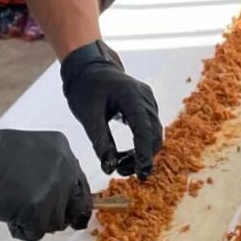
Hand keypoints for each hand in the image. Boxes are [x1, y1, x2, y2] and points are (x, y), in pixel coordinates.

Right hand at [0, 124, 91, 239]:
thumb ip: (53, 171)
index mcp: (64, 152)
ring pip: (55, 223)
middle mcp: (64, 169)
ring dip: (36, 222)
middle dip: (56, 214)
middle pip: (74, 207)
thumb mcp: (35, 152)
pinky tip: (9, 213)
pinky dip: (21, 229)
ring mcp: (52, 190)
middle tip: (34, 212)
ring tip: (14, 205)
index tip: (68, 212)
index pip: (80, 186)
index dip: (72, 202)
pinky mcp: (37, 209)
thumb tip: (63, 198)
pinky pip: (36, 233)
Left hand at [61, 39, 163, 178]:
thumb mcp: (88, 117)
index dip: (144, 153)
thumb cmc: (86, 88)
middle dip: (142, 156)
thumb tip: (109, 168)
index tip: (142, 173)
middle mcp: (145, 97)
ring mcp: (147, 100)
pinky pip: (150, 127)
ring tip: (120, 164)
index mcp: (131, 96)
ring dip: (142, 152)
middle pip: (153, 132)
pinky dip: (141, 144)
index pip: (144, 128)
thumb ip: (100, 141)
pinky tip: (125, 154)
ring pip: (154, 132)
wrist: (88, 67)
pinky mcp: (145, 105)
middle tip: (121, 171)